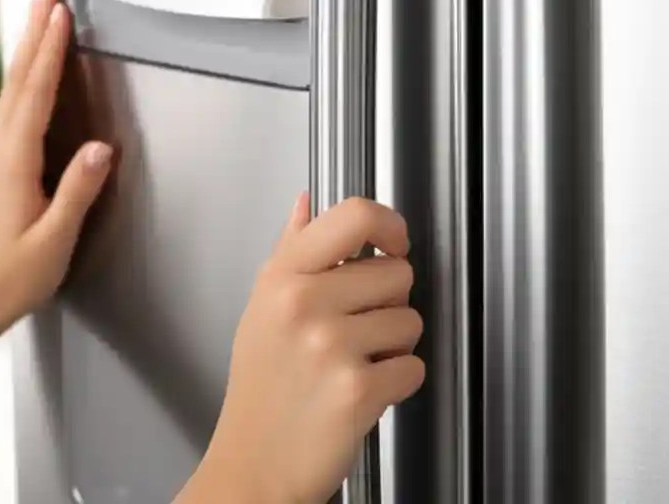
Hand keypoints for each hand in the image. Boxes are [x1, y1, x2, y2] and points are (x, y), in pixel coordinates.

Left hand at [0, 0, 112, 326]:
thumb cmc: (16, 275)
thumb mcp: (54, 238)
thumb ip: (78, 190)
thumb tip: (102, 147)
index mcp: (15, 161)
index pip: (37, 95)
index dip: (50, 52)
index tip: (61, 12)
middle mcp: (2, 149)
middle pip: (20, 77)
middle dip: (34, 28)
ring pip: (16, 86)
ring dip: (29, 44)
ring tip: (41, 9)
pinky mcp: (3, 161)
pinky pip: (17, 103)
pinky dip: (28, 73)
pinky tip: (34, 65)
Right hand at [182, 195, 424, 503]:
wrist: (255, 463)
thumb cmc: (262, 389)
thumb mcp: (261, 309)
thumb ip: (290, 250)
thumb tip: (308, 204)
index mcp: (283, 278)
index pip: (355, 216)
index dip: (390, 225)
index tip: (394, 243)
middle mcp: (304, 305)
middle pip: (398, 273)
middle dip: (389, 304)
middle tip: (354, 332)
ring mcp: (332, 347)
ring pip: (411, 320)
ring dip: (394, 346)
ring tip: (353, 365)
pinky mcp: (358, 389)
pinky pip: (414, 367)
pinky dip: (398, 384)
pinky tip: (362, 393)